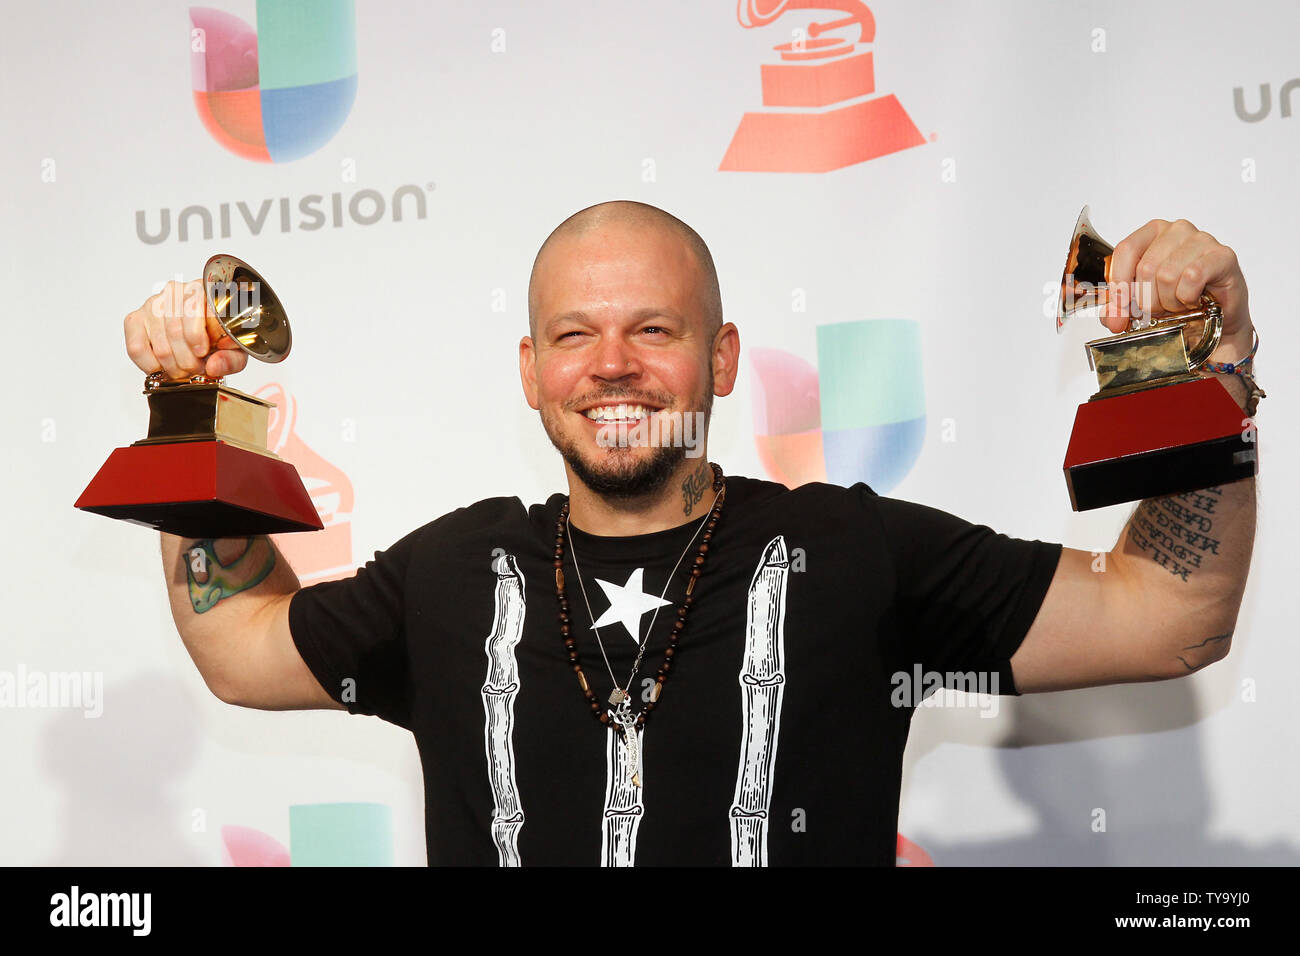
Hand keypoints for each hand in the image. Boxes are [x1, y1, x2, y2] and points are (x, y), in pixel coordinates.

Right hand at [124, 279, 247, 379]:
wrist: (204, 334)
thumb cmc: (221, 336)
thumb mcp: (236, 348)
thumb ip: (231, 358)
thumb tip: (214, 366)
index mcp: (206, 289)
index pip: (194, 308)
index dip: (198, 336)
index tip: (204, 353)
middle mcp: (177, 291)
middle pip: (175, 330)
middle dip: (188, 359)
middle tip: (197, 369)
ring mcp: (153, 304)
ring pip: (159, 344)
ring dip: (174, 366)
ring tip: (186, 369)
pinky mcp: (135, 319)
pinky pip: (137, 347)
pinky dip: (151, 365)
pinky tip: (164, 367)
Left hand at [1102, 219, 1251, 354]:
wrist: (1218, 316)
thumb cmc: (1179, 301)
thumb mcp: (1141, 302)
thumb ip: (1119, 307)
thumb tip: (1112, 318)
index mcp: (1151, 233)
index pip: (1124, 251)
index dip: (1119, 285)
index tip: (1120, 312)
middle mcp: (1176, 230)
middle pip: (1145, 267)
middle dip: (1147, 300)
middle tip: (1159, 309)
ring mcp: (1201, 239)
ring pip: (1167, 274)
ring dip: (1169, 301)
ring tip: (1179, 304)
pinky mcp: (1221, 255)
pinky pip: (1192, 277)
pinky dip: (1187, 296)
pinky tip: (1194, 299)